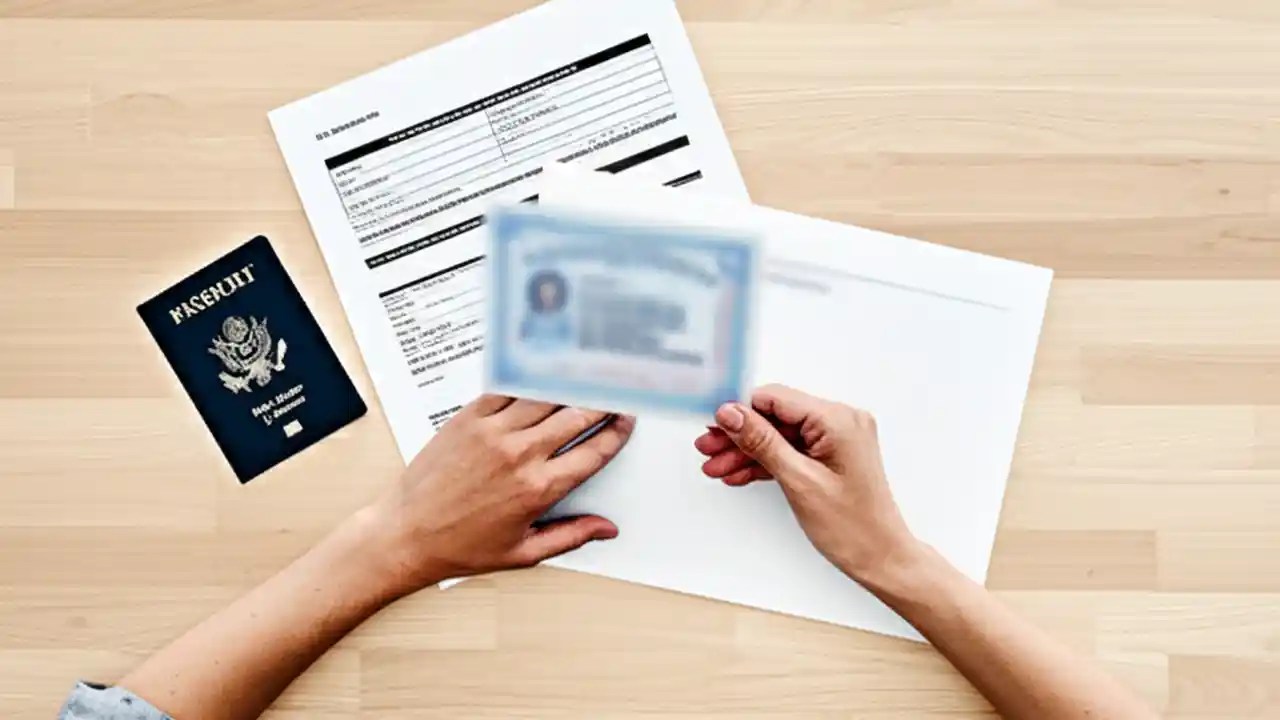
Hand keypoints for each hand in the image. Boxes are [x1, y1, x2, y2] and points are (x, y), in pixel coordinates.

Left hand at [369, 394, 634, 592]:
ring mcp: (493, 433)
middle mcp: (520, 456)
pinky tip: (543, 374)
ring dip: (572, 384)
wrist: (406, 534)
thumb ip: (571, 536)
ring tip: (588, 375)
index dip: (617, 432)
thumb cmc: (459, 546)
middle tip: (617, 390)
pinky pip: (507, 389)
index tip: (627, 421)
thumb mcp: (523, 552)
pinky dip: (529, 380)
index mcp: (538, 490)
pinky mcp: (468, 418)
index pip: (594, 452)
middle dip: (604, 401)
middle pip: (577, 415)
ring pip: (546, 396)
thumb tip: (607, 529)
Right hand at [692, 384, 917, 581]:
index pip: (776, 398)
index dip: (740, 411)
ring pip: (780, 436)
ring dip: (748, 452)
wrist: (882, 558)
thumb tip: (731, 414)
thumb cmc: (854, 527)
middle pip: (776, 417)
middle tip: (708, 450)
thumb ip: (762, 443)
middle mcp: (841, 421)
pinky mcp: (833, 455)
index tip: (713, 426)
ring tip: (718, 468)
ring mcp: (838, 438)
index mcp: (838, 420)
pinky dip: (768, 462)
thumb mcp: (798, 481)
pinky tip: (740, 474)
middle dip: (740, 436)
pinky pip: (793, 450)